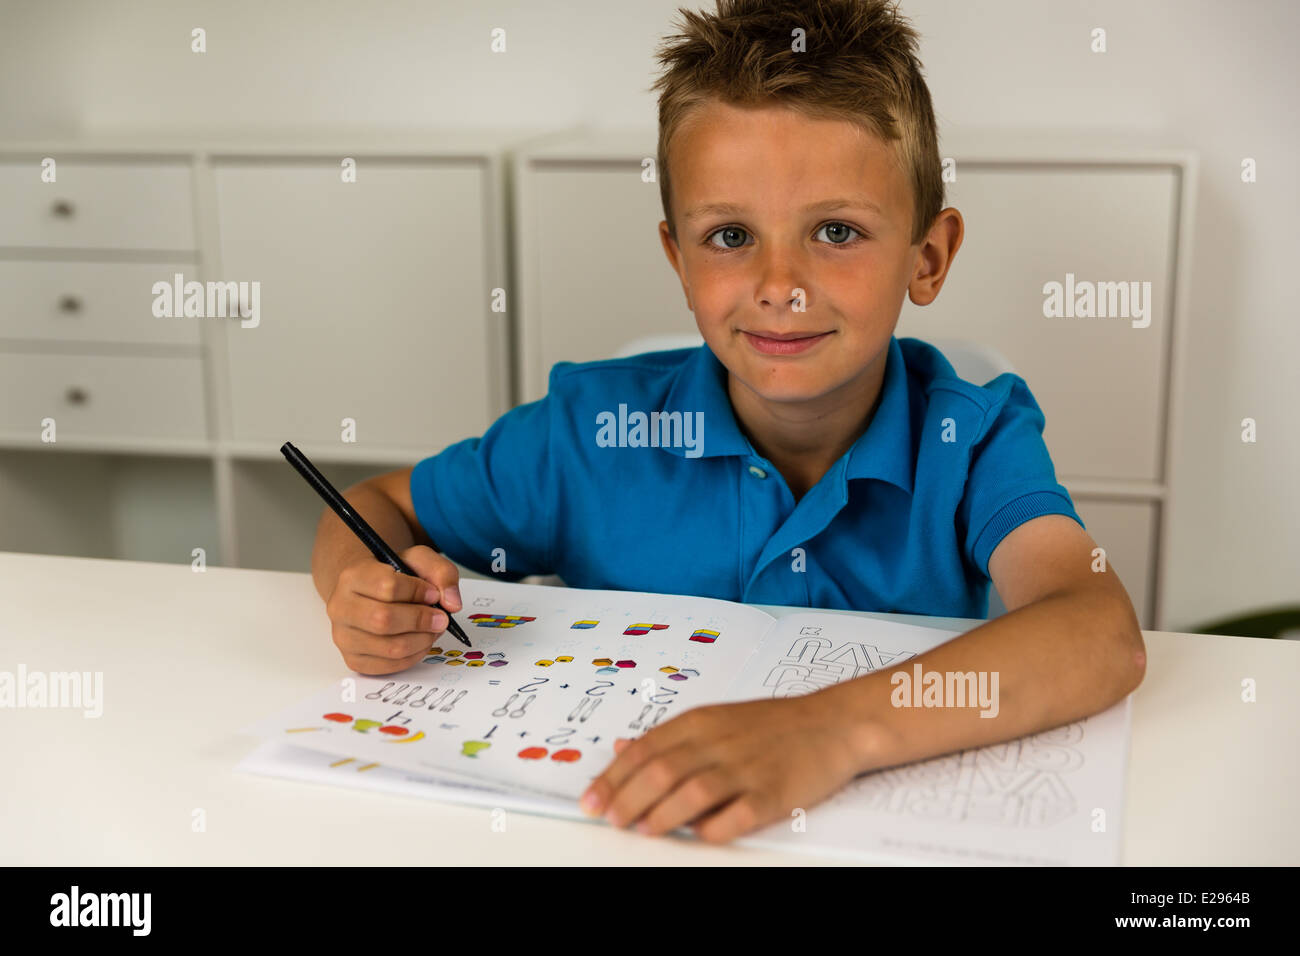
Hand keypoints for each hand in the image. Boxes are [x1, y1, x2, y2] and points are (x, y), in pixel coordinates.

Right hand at [324, 545, 461, 674]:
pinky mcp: (353, 660)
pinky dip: (414, 656)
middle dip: (421, 620)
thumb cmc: (393, 577)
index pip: (387, 586)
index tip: (433, 594)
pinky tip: (420, 642)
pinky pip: (389, 666)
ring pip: (390, 647)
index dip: (418, 592)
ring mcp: (344, 637)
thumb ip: (441, 573)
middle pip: (384, 620)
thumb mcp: (418, 561)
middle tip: (440, 618)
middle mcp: (340, 607)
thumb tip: (452, 603)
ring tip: (432, 630)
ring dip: (422, 640)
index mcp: (352, 576)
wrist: (369, 593)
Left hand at [579, 693, 866, 843]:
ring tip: (643, 830)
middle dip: (627, 798)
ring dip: (662, 814)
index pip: (644, 749)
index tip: (592, 800)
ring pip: (692, 791)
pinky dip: (714, 828)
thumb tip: (621, 747)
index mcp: (701, 723)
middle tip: (610, 820)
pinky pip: (737, 815)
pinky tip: (699, 835)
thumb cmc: (771, 725)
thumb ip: (668, 737)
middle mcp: (719, 742)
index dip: (612, 777)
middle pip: (661, 771)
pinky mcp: (773, 793)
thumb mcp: (715, 719)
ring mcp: (747, 768)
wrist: (833, 724)